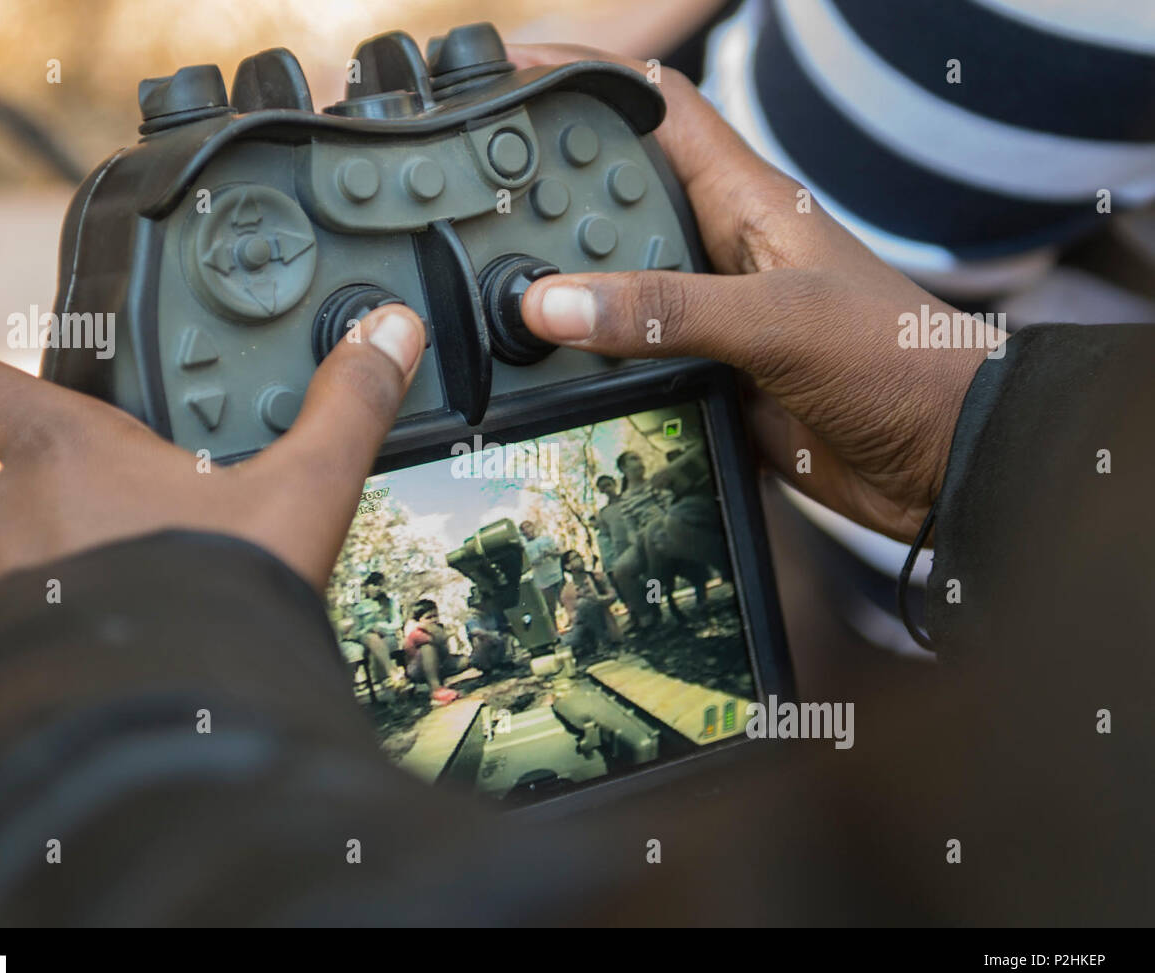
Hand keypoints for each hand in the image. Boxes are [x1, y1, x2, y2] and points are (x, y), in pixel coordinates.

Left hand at [0, 305, 425, 611]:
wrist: (176, 725)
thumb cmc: (225, 594)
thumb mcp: (305, 490)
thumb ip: (345, 406)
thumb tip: (392, 331)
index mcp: (64, 451)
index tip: (7, 406)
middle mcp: (0, 516)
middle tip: (48, 507)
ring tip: (76, 590)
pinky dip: (7, 641)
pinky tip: (75, 653)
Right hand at [510, 44, 997, 542]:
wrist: (942, 457)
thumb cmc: (894, 360)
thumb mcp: (777, 321)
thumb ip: (665, 310)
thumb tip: (551, 305)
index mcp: (747, 200)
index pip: (658, 107)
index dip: (586, 75)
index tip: (507, 70)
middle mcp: (720, 249)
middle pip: (617, 194)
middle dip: (549, 184)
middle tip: (474, 193)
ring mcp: (710, 315)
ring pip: (614, 282)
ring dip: (562, 283)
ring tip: (489, 282)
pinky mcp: (706, 376)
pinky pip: (628, 358)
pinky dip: (586, 360)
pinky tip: (542, 369)